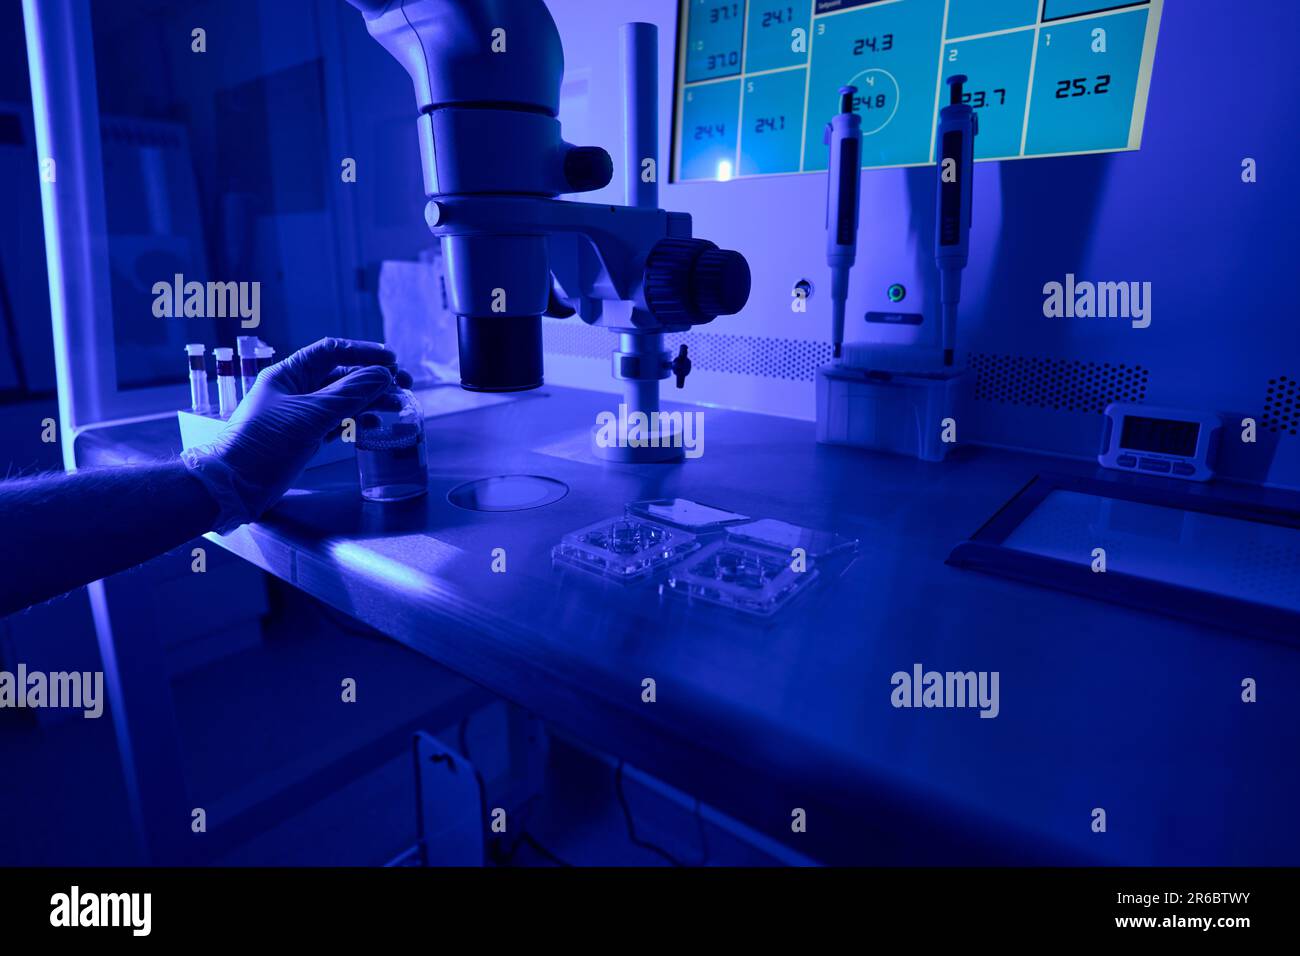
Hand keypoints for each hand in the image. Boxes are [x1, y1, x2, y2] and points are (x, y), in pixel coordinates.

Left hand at [182, 338, 411, 530]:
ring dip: (370, 401)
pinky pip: (338, 423)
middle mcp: (295, 390)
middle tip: (404, 386)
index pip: (331, 351)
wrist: (234, 484)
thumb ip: (349, 394)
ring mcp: (301, 415)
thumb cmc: (264, 443)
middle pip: (342, 376)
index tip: (391, 361)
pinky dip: (357, 423)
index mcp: (289, 374)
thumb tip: (383, 375)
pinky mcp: (305, 437)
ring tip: (397, 406)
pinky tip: (375, 425)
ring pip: (343, 401)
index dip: (363, 353)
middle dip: (373, 379)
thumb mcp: (310, 415)